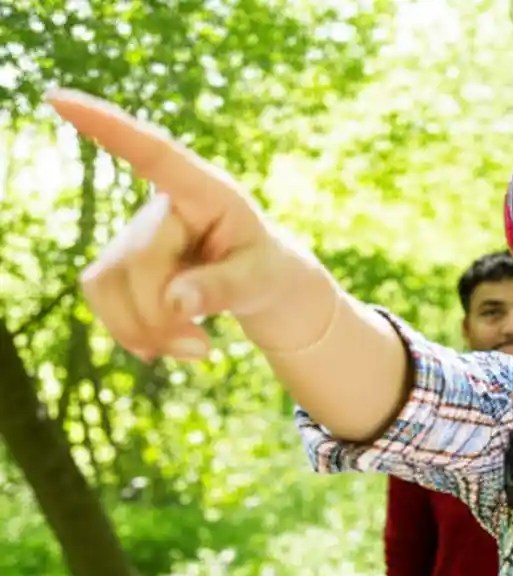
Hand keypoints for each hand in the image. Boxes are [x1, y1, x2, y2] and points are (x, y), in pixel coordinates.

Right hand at [44, 89, 321, 361]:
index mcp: (206, 191)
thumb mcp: (261, 280)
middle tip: (206, 352)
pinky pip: (103, 299)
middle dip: (163, 314)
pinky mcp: (117, 265)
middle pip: (137, 260)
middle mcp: (161, 205)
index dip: (107, 127)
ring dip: (145, 330)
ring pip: (109, 284)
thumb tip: (176, 302)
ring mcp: (133, 234)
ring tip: (197, 352)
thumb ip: (224, 287)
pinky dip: (131, 333)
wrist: (257, 284)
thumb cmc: (265, 269)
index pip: (153, 152)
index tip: (60, 98)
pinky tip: (162, 350)